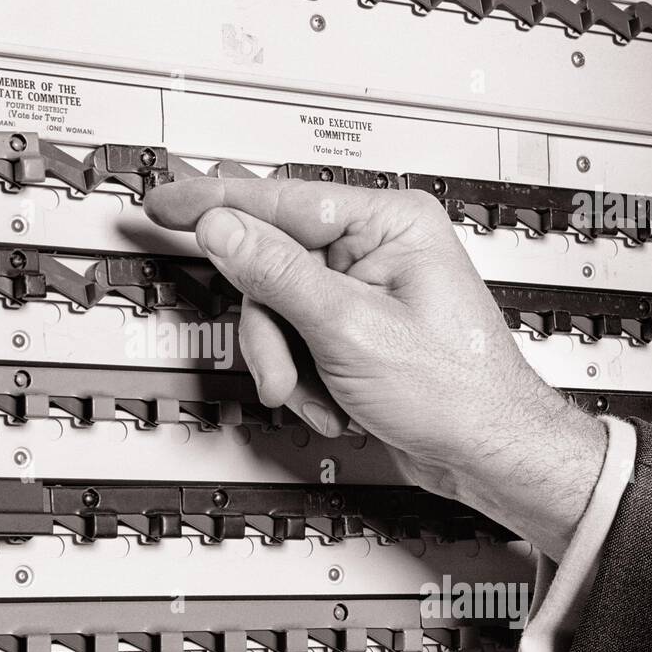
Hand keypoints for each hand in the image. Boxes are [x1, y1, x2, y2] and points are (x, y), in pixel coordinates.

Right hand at [143, 177, 606, 560]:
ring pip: (278, 309)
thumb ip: (277, 272)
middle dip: (270, 328)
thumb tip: (222, 226)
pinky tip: (334, 399)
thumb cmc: (455, 390)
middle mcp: (378, 246)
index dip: (215, 203)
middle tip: (281, 367)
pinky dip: (304, 376)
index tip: (167, 204)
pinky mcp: (357, 326)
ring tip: (318, 393)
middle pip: (271, 263)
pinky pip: (297, 337)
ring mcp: (366, 287)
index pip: (279, 198)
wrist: (485, 454)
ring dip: (289, 362)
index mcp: (389, 222)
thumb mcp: (348, 328)